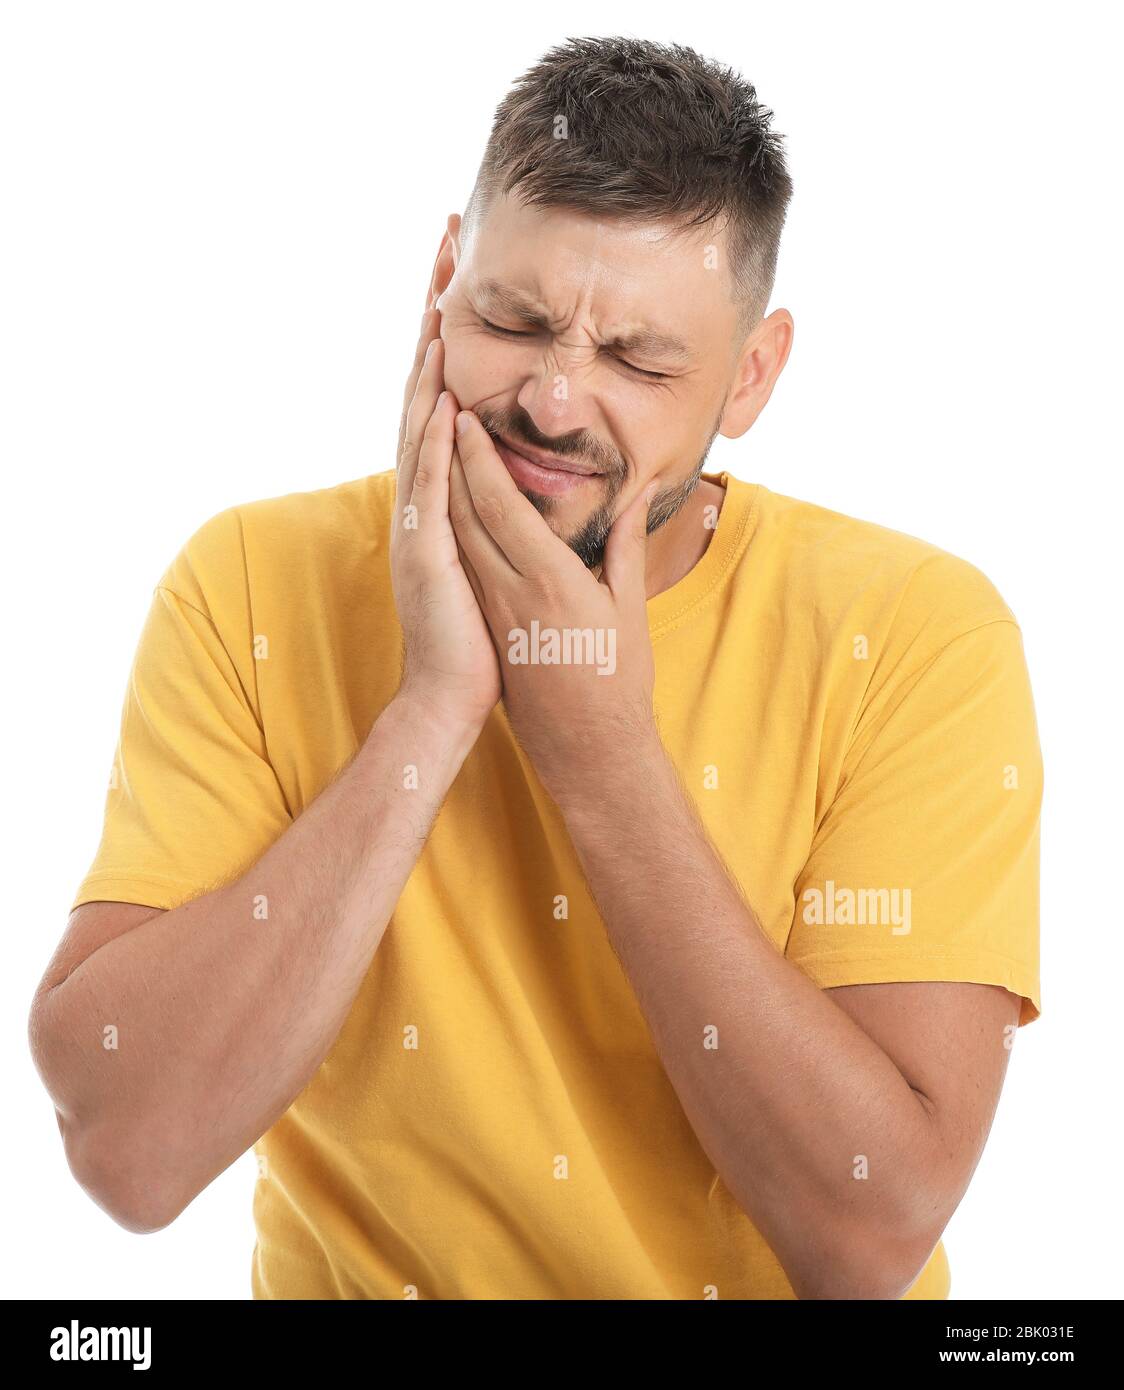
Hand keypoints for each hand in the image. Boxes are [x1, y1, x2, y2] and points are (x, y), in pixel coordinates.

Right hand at [390, 311, 500, 733]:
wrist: (449, 695)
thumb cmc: (477, 633)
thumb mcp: (493, 559)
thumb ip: (499, 515)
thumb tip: (519, 478)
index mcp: (439, 497)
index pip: (441, 405)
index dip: (447, 346)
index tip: (455, 287)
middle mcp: (418, 500)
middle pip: (420, 397)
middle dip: (429, 328)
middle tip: (437, 261)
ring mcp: (416, 523)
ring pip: (418, 431)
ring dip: (426, 370)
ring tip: (437, 311)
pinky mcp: (424, 551)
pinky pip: (428, 487)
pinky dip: (433, 441)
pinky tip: (442, 399)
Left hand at [447, 408, 660, 801]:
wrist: (588, 748)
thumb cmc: (618, 678)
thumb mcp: (628, 608)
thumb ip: (625, 547)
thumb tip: (636, 496)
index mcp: (550, 580)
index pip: (499, 504)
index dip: (477, 458)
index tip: (464, 419)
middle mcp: (513, 592)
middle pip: (467, 514)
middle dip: (449, 460)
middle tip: (439, 416)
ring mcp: (494, 612)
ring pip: (458, 540)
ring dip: (443, 491)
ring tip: (434, 447)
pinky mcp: (488, 629)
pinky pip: (465, 568)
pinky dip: (452, 530)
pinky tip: (447, 508)